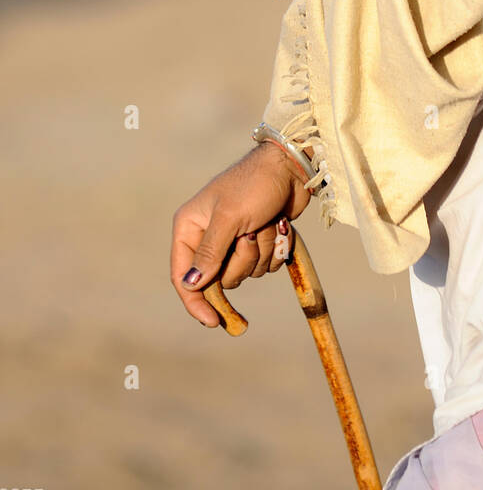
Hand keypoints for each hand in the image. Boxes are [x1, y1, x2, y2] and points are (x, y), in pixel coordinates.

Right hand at [171, 141, 311, 326]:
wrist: (291, 167)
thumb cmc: (255, 184)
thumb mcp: (229, 218)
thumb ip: (210, 253)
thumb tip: (191, 285)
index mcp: (190, 227)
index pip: (184, 277)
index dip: (196, 302)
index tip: (214, 322)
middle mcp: (208, 235)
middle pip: (220, 279)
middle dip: (243, 261)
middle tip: (252, 235)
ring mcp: (234, 240)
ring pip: (247, 273)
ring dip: (263, 251)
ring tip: (268, 222)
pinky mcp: (259, 240)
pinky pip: (266, 265)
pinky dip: (276, 249)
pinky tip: (280, 225)